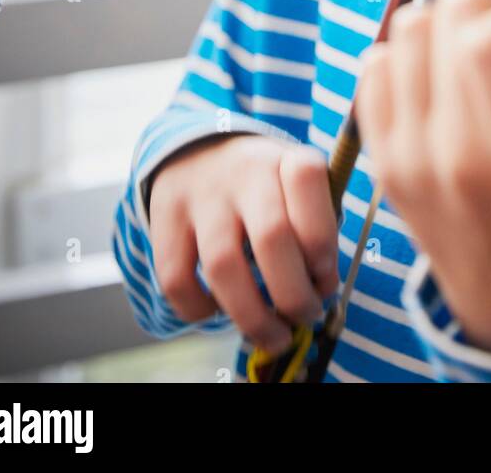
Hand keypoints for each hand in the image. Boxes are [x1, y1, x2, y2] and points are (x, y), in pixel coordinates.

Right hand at [149, 134, 339, 353]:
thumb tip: (320, 291)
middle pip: (271, 237)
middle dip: (294, 295)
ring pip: (223, 265)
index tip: (325, 279)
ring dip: (254, 317)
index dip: (322, 240)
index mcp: (286, 159)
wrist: (200, 153)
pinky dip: (199, 309)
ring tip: (274, 336)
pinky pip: (177, 279)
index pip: (307, 181)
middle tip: (305, 317)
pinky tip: (218, 310)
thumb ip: (316, 230)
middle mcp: (245, 171)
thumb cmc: (267, 187)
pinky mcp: (165, 219)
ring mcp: (202, 195)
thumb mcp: (299, 189)